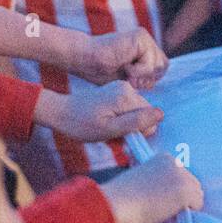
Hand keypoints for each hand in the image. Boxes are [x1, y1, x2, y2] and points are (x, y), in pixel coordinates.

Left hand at [36, 84, 162, 142]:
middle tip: (112, 132)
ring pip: (137, 112)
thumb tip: (160, 115)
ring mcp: (122, 88)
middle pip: (144, 114)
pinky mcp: (116, 91)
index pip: (150, 117)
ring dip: (126, 124)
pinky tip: (107, 121)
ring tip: (108, 127)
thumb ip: (136, 122)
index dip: (139, 131)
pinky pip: (129, 109)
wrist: (61, 112)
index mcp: (127, 96)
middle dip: (133, 127)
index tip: (120, 135)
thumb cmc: (82, 124)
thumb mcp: (110, 129)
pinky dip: (121, 118)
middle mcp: (127, 88)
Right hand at [77, 28, 167, 89]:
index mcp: (144, 49)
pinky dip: (138, 71)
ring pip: (158, 65)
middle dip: (148, 78)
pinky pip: (150, 62)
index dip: (149, 80)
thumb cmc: (102, 71)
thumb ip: (145, 77)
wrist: (85, 60)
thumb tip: (157, 82)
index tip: (132, 81)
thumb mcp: (129, 79)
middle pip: (163, 67)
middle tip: (129, 77)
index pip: (161, 68)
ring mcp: (144, 37)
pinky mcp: (140, 36)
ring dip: (141, 75)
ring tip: (125, 71)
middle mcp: (146, 41)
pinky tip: (124, 65)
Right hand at [103, 151, 203, 222]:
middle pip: (192, 184)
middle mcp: (176, 163)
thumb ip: (159, 180)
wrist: (115, 204)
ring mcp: (182, 176)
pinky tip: (168, 212)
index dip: (172, 190)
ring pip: (197, 195)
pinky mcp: (186, 190)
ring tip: (163, 209)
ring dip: (185, 205)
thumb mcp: (143, 179)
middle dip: (181, 197)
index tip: (156, 195)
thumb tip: (170, 192)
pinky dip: (188, 213)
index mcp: (164, 157)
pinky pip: (198, 205)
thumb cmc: (123, 197)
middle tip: (160, 205)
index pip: (182, 176)